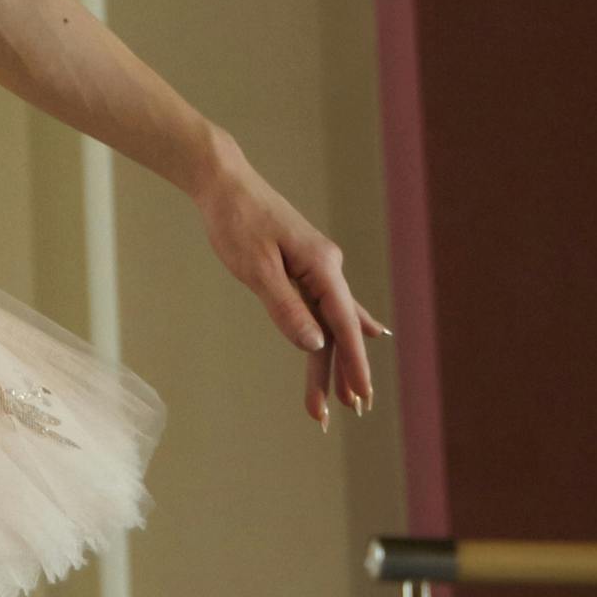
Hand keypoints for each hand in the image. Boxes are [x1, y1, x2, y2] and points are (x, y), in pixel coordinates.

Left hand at [192, 136, 386, 429]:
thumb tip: (315, 345)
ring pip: (329, 322)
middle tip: (347, 413)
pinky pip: (325, 306)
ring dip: (331, 361)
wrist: (224, 183)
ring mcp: (318, 267)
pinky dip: (341, 328)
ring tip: (339, 401)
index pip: (342, 325)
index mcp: (321, 266)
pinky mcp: (304, 267)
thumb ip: (285, 308)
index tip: (361, 396)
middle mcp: (327, 267)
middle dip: (341, 372)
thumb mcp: (255, 267)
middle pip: (337, 329)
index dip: (353, 363)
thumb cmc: (236, 220)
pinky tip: (372, 334)